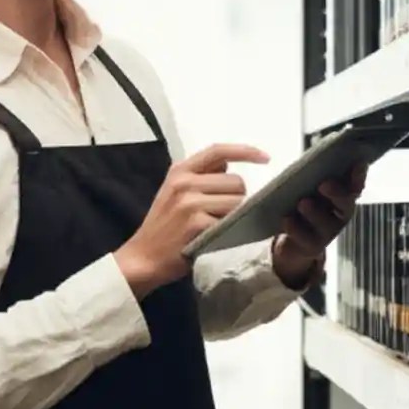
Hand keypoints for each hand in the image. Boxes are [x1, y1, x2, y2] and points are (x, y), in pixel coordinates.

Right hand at [114, 143, 269, 297]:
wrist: (143, 257)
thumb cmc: (163, 226)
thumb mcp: (174, 192)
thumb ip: (201, 176)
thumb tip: (229, 167)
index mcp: (180, 171)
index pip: (218, 151)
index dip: (245, 151)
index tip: (266, 157)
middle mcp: (184, 182)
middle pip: (236, 181)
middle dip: (237, 198)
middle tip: (220, 215)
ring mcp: (190, 203)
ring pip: (238, 202)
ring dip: (235, 215)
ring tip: (216, 226)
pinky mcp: (197, 224)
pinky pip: (230, 221)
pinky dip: (229, 230)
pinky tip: (214, 237)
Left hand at [272, 163, 368, 288]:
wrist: (290, 241)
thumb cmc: (302, 207)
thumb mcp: (308, 188)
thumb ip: (314, 174)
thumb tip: (314, 153)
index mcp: (341, 198)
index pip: (354, 186)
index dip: (358, 176)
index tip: (358, 163)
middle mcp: (339, 215)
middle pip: (346, 205)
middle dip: (338, 193)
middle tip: (324, 184)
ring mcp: (327, 233)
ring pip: (326, 224)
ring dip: (315, 213)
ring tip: (303, 202)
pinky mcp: (312, 246)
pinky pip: (306, 239)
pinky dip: (296, 229)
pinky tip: (287, 220)